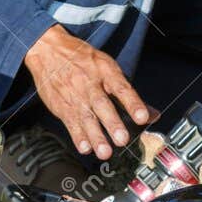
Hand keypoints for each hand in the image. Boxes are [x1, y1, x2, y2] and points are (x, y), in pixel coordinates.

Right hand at [23, 25, 154, 160]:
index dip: (133, 103)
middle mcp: (89, 83)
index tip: (143, 117)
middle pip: (102, 104)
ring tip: (104, 151)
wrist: (47, 49)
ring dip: (96, 136)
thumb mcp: (107, 67)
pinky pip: (70, 122)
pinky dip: (78, 136)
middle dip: (112, 123)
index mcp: (104, 70)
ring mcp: (74, 95)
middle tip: (122, 140)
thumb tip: (153, 114)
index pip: (121, 87)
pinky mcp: (62, 105)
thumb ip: (129, 93)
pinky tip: (85, 148)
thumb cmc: (82, 59)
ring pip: (86, 117)